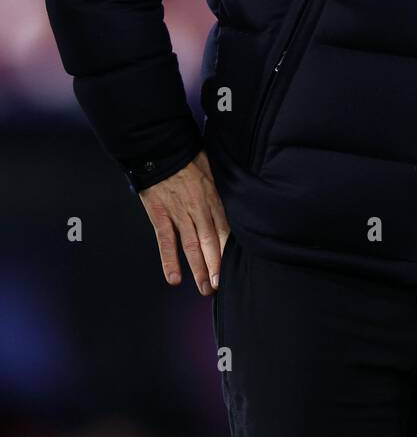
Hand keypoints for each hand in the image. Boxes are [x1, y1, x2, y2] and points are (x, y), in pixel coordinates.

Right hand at [138, 149, 230, 295]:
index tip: (234, 268)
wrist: (160, 148)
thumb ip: (220, 189)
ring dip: (198, 269)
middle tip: (219, 287)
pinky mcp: (160, 215)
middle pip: (210, 242)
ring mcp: (179, 213)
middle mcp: (198, 208)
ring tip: (204, 288)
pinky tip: (174, 278)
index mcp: (213, 197)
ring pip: (191, 245)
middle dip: (216, 266)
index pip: (225, 229)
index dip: (228, 251)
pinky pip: (165, 241)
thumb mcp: (213, 169)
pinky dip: (169, 260)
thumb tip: (237, 198)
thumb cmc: (188, 156)